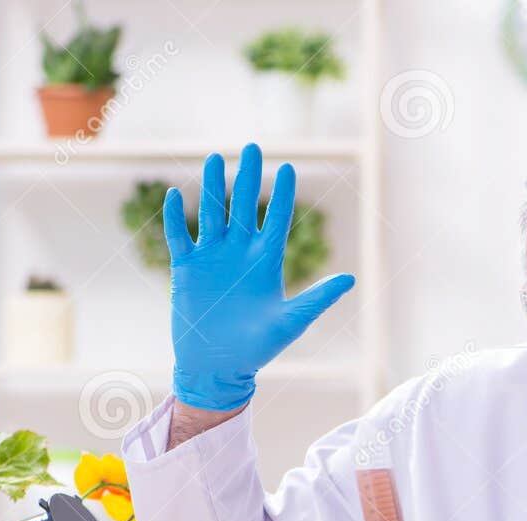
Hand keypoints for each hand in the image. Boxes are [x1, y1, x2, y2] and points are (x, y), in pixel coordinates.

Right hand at [164, 143, 354, 411]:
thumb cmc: (258, 348)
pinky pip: (180, 237)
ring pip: (212, 215)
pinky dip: (176, 218)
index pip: (275, 220)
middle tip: (250, 147)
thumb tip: (351, 279)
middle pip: (243, 208)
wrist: (219, 367)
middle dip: (247, 178)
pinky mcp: (187, 269)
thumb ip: (318, 298)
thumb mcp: (291, 322)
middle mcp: (239, 254)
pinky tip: (176, 196)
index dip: (281, 194)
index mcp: (266, 262)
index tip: (287, 167)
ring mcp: (212, 258)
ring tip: (214, 159)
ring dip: (213, 189)